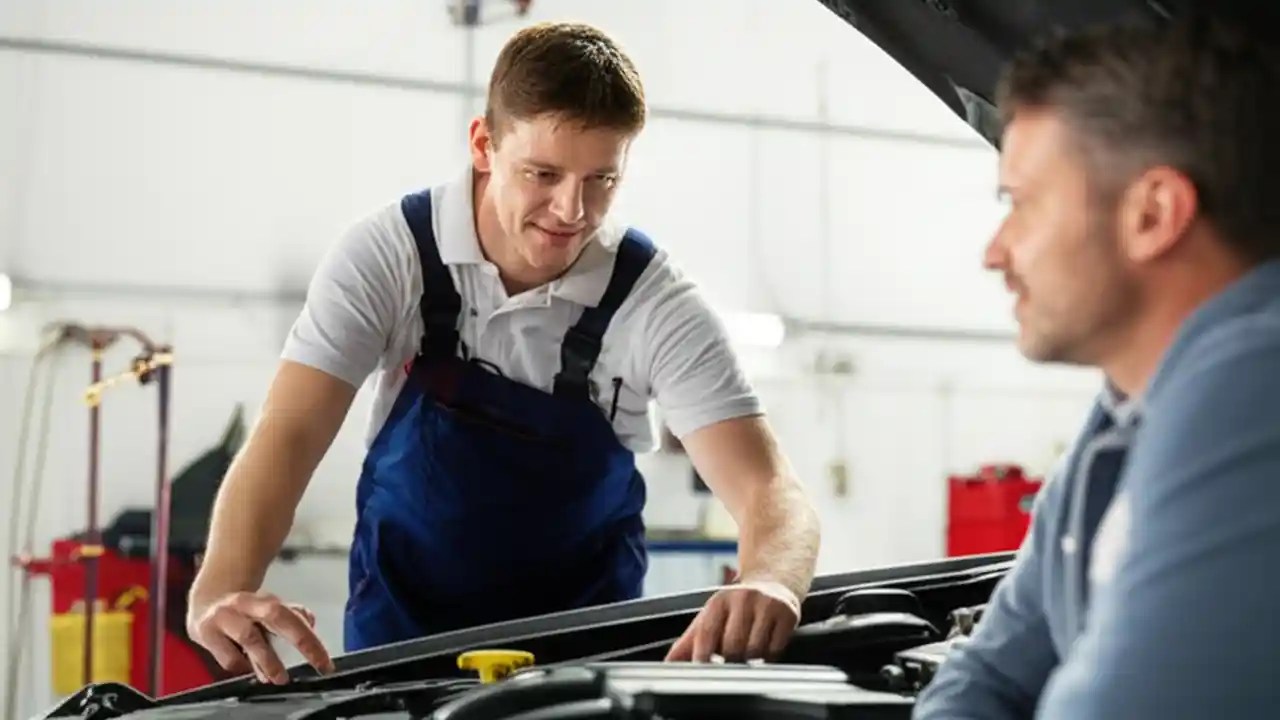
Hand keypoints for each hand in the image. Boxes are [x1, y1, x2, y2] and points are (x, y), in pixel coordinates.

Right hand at [187, 591, 334, 684]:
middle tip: (313, 665)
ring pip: (249, 637)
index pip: (293, 616)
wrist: (205, 604)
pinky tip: (248, 671)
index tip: (325, 663)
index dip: (311, 639)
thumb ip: (290, 617)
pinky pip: (227, 655)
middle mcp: (246, 604)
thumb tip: (311, 624)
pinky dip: (241, 665)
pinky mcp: (205, 633)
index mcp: (265, 600)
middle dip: (299, 640)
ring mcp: (225, 617)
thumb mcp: (267, 610)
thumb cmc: (243, 613)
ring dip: (267, 660)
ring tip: (279, 678)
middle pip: (276, 616)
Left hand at [665, 580, 800, 662]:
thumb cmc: (736, 607)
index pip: (707, 633)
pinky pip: (775, 649)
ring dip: (749, 661)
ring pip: (755, 651)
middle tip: (729, 663)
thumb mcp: (711, 617)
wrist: (773, 582)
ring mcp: (766, 605)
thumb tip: (668, 664)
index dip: (702, 656)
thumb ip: (688, 642)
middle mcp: (742, 599)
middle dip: (729, 661)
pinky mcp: (788, 613)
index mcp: (719, 601)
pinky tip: (764, 648)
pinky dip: (768, 656)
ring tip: (747, 654)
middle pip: (732, 647)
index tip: (700, 672)